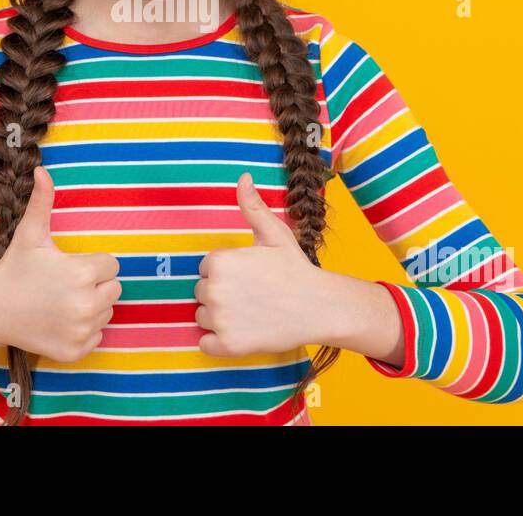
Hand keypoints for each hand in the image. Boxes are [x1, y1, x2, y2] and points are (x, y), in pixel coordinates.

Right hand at [0, 165, 121, 362]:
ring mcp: (81, 331)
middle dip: (95, 285)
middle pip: (113, 289)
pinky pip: (97, 336)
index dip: (92, 264)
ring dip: (91, 307)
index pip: (111, 266)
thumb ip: (43, 201)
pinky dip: (83, 330)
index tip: (69, 266)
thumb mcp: (31, 234)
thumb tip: (41, 170)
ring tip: (61, 301)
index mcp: (82, 274)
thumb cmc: (15, 268)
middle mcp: (85, 305)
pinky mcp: (75, 351)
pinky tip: (60, 321)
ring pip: (106, 312)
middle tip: (65, 284)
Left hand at [195, 173, 331, 356]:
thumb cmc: (295, 269)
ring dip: (220, 317)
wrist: (320, 307)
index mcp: (219, 261)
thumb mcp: (273, 233)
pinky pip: (205, 343)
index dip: (228, 272)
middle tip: (252, 294)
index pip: (207, 268)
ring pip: (203, 317)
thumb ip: (251, 206)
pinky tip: (241, 331)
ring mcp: (220, 320)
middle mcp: (214, 290)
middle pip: (203, 292)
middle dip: (222, 293)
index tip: (250, 276)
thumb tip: (243, 177)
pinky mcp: (227, 345)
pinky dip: (218, 341)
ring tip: (250, 312)